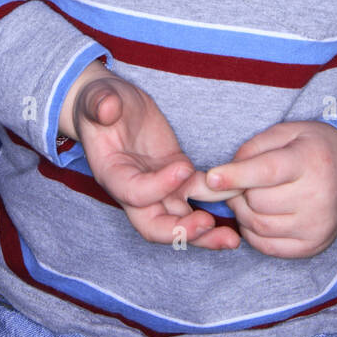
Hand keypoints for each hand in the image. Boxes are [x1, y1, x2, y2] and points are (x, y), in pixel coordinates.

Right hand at [70, 73, 240, 250]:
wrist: (114, 104)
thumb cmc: (102, 102)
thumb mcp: (98, 98)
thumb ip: (100, 104)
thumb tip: (107, 108)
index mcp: (113, 174)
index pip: (135, 193)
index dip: (159, 187)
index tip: (183, 168)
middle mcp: (136, 189)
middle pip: (157, 225)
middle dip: (182, 231)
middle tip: (208, 225)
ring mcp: (159, 185)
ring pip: (181, 219)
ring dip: (205, 232)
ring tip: (231, 239)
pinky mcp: (178, 174)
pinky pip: (198, 194)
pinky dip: (217, 200)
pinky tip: (238, 198)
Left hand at [179, 121, 336, 258]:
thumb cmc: (313, 147)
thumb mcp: (286, 132)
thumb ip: (252, 149)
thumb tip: (221, 176)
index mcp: (310, 161)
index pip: (267, 173)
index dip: (236, 176)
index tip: (210, 178)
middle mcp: (317, 197)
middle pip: (258, 203)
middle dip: (238, 193)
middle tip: (237, 182)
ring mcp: (316, 226)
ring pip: (259, 227)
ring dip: (242, 213)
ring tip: (248, 197)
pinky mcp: (313, 246)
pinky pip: (268, 247)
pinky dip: (253, 233)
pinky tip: (258, 216)